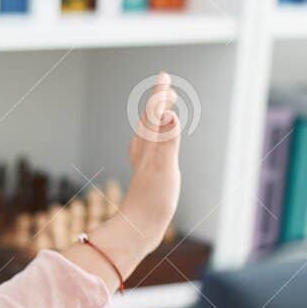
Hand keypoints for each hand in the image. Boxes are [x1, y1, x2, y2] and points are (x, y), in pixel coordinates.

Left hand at [118, 71, 182, 252]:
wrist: (138, 231)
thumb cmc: (152, 201)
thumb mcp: (164, 168)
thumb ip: (167, 141)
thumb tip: (169, 114)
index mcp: (149, 147)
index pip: (154, 113)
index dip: (159, 95)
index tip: (164, 76)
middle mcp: (144, 154)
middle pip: (150, 120)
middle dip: (157, 101)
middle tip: (165, 84)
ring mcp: (145, 166)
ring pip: (148, 135)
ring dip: (155, 118)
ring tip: (162, 109)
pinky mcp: (148, 179)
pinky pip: (151, 152)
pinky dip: (155, 140)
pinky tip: (154, 148)